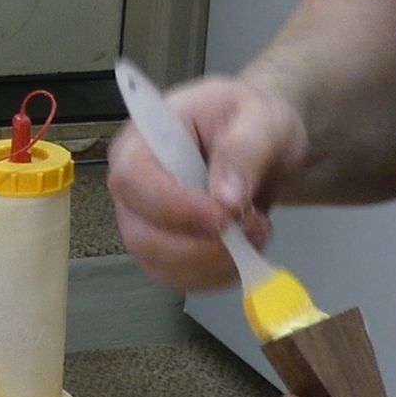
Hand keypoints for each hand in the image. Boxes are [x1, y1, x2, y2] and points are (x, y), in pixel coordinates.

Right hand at [107, 74, 311, 292]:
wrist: (261, 141)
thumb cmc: (251, 119)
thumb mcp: (260, 118)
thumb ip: (244, 150)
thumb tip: (227, 198)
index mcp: (142, 141)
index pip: (133, 181)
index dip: (173, 207)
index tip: (224, 218)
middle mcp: (133, 187)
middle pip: (141, 234)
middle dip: (201, 245)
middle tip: (256, 227)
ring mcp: (145, 223)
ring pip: (161, 264)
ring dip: (214, 262)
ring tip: (258, 232)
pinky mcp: (165, 250)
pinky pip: (181, 278)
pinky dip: (218, 275)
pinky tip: (245, 250)